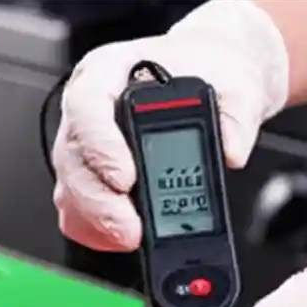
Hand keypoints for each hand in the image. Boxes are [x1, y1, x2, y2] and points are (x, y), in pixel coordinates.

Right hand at [51, 0, 287, 251]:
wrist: (208, 77)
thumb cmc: (206, 69)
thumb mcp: (233, 80)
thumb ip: (235, 114)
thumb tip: (232, 151)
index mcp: (110, 71)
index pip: (87, 104)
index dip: (100, 146)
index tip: (126, 178)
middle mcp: (87, 108)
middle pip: (72, 159)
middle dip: (100, 203)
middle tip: (132, 230)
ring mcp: (83, 145)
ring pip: (70, 191)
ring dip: (97, 222)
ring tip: (133, 237)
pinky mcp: (88, 177)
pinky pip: (77, 212)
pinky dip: (97, 231)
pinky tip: (123, 237)